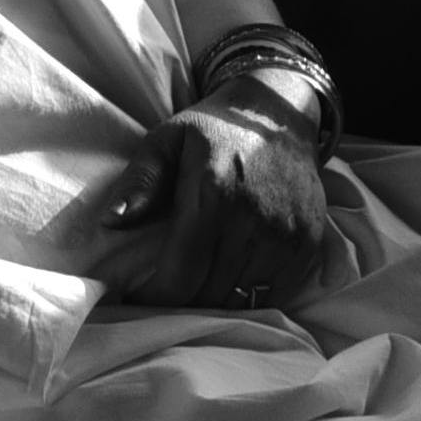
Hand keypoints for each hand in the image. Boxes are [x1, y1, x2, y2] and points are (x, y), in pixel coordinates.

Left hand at [83, 99, 334, 309]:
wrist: (279, 116)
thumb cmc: (212, 132)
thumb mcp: (165, 140)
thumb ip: (139, 181)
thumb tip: (112, 222)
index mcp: (211, 195)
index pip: (179, 278)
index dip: (152, 299)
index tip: (134, 297)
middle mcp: (252, 220)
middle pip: (208, 296)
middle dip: (179, 304)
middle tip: (163, 293)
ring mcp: (285, 235)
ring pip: (241, 301)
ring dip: (214, 304)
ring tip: (194, 290)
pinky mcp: (307, 244)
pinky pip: (274, 294)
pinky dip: (249, 297)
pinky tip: (230, 280)